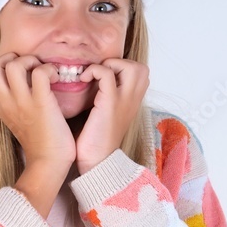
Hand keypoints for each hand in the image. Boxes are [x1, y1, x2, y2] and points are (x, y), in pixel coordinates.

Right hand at [0, 52, 75, 169]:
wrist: (48, 164)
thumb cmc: (38, 142)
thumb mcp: (16, 121)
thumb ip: (12, 104)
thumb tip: (17, 86)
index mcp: (0, 107)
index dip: (0, 66)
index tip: (18, 72)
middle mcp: (7, 103)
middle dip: (11, 58)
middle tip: (29, 67)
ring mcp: (23, 103)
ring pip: (14, 65)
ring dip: (31, 61)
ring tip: (42, 72)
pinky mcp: (41, 104)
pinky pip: (40, 73)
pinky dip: (49, 69)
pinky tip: (55, 78)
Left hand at [75, 58, 148, 172]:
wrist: (96, 162)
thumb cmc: (96, 141)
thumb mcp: (108, 117)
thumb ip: (108, 100)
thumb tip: (94, 85)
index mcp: (132, 103)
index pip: (141, 74)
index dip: (123, 68)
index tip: (104, 77)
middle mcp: (132, 100)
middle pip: (141, 68)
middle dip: (120, 63)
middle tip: (102, 75)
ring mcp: (123, 101)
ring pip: (131, 66)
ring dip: (110, 64)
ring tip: (95, 76)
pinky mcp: (109, 103)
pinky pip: (107, 74)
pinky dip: (95, 70)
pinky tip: (84, 79)